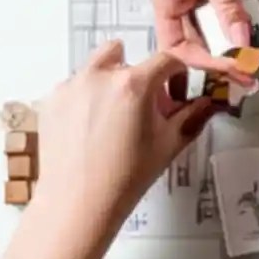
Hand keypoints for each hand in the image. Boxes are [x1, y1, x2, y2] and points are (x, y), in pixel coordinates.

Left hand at [34, 42, 215, 220]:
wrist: (79, 202)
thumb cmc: (124, 178)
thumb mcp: (168, 144)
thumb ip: (192, 116)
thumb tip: (206, 102)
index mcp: (134, 84)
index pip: (166, 59)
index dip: (176, 72)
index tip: (175, 84)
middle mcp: (100, 76)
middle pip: (126, 55)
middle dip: (137, 76)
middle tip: (140, 108)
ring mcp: (72, 86)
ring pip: (96, 67)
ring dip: (108, 81)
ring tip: (112, 118)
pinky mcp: (52, 100)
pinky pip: (74, 86)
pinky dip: (84, 98)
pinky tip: (89, 128)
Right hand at [152, 0, 251, 78]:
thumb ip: (227, 5)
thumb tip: (239, 42)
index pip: (177, 46)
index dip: (204, 62)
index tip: (233, 70)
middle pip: (194, 38)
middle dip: (220, 57)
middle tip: (248, 72)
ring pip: (208, 23)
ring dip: (228, 39)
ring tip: (251, 54)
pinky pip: (219, 3)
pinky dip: (233, 17)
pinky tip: (248, 25)